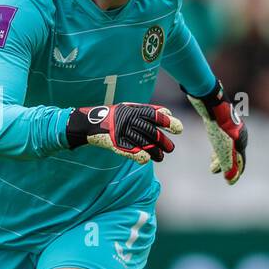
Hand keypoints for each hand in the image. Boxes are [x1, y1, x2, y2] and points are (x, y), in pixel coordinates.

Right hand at [66, 102, 181, 162]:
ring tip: (161, 157)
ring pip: (144, 144)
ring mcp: (122, 132)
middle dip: (163, 141)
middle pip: (151, 132)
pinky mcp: (116, 143)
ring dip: (156, 152)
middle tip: (171, 148)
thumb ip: (148, 111)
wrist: (89, 123)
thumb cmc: (115, 116)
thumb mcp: (130, 108)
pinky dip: (141, 156)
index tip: (179, 129)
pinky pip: (132, 151)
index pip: (154, 115)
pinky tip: (147, 159)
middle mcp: (129, 120)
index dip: (167, 122)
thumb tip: (169, 114)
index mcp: (134, 110)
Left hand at [182, 81, 246, 184]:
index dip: (236, 172)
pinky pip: (223, 137)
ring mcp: (232, 127)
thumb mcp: (223, 150)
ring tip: (212, 163)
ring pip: (228, 145)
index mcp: (242, 141)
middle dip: (225, 164)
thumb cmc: (219, 128)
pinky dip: (218, 145)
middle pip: (234, 154)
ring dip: (220, 156)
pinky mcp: (223, 121)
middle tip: (214, 170)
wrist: (212, 104)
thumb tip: (231, 182)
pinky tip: (213, 144)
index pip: (241, 160)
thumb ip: (227, 165)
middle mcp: (240, 133)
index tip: (231, 181)